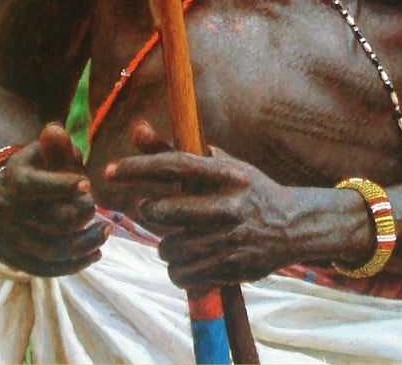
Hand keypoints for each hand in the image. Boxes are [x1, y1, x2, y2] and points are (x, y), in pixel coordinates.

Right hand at [0, 122, 108, 277]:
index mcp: (12, 175)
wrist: (11, 191)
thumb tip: (55, 130)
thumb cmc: (43, 167)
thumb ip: (58, 146)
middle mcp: (2, 206)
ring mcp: (1, 233)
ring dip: (83, 246)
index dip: (61, 185)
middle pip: (48, 221)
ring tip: (105, 235)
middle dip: (81, 217)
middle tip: (103, 215)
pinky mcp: (5, 255)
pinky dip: (70, 266)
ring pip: (47, 251)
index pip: (32, 185)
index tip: (88, 185)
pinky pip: (40, 268)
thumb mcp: (51, 151)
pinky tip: (92, 254)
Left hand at [105, 126, 302, 289]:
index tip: (110, 169)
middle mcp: (227, 205)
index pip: (173, 165)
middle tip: (153, 210)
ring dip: (166, 245)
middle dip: (150, 212)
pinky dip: (178, 270)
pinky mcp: (230, 268)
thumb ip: (174, 151)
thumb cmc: (247, 189)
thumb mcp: (219, 165)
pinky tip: (189, 259)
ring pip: (169, 248)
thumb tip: (135, 127)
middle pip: (164, 211)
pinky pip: (182, 275)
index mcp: (225, 174)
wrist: (292, 226)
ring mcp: (229, 240)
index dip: (139, 167)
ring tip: (180, 237)